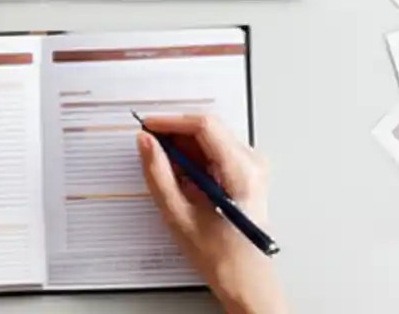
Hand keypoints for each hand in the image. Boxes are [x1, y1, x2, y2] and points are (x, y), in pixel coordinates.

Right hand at [137, 115, 286, 313]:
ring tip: (167, 169)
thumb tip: (146, 144)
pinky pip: (217, 150)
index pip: (204, 126)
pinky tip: (183, 176)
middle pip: (208, 129)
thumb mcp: (179, 214)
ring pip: (211, 138)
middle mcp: (252, 163)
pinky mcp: (247, 170)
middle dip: (175, 135)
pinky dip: (195, 157)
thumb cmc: (221, 254)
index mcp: (241, 171)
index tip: (149, 126)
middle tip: (150, 147)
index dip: (172, 122)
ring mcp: (252, 165)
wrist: (245, 275)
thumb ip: (159, 174)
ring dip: (184, 147)